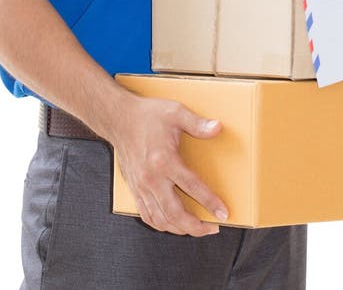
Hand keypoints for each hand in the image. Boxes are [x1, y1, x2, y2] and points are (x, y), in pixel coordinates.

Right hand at [112, 94, 227, 236]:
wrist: (119, 118)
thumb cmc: (148, 115)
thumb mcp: (176, 112)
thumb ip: (197, 123)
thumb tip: (217, 128)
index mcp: (164, 160)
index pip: (192, 187)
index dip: (210, 202)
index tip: (224, 213)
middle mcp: (152, 178)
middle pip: (175, 214)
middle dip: (196, 227)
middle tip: (212, 228)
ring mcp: (142, 187)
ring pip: (161, 220)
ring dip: (180, 229)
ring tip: (197, 229)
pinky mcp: (134, 189)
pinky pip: (148, 215)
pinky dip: (162, 225)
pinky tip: (173, 224)